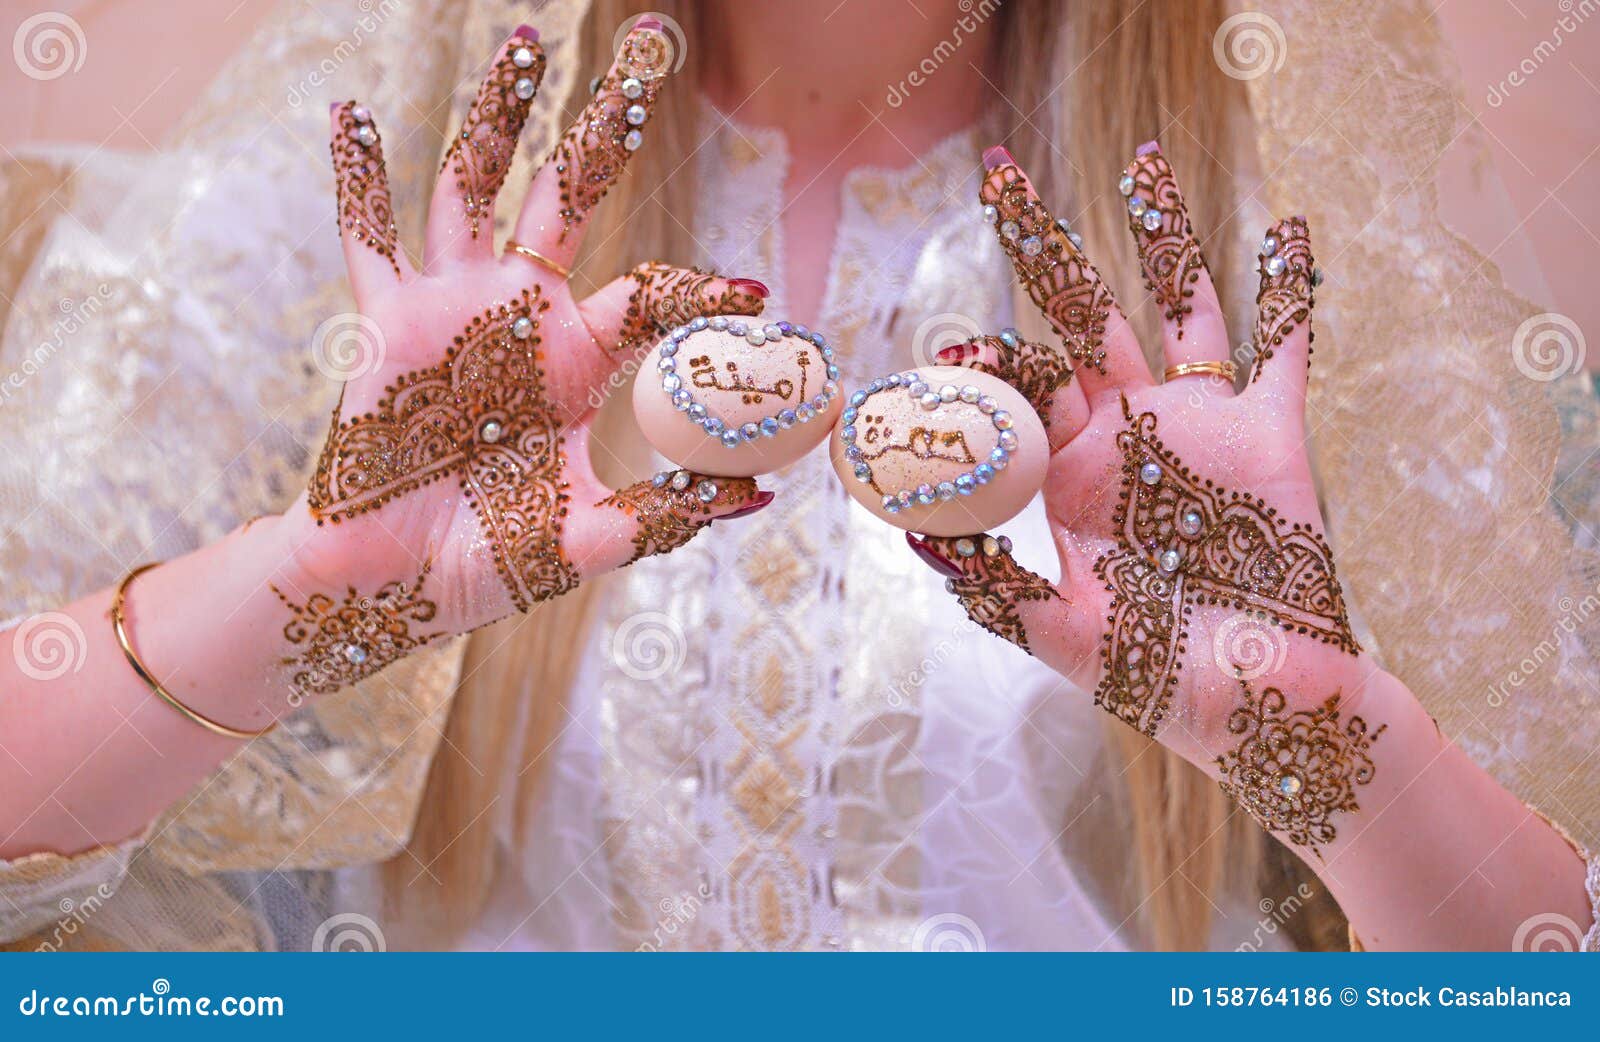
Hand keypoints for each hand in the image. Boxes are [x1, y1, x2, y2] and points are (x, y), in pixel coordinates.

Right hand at [274, 23, 770, 697]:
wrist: (397, 581)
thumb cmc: (492, 558)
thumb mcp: (588, 536)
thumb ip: (663, 515)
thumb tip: (756, 496)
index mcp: (579, 359)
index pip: (650, 297)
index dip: (701, 293)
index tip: (757, 295)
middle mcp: (523, 314)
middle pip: (568, 199)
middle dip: (600, 135)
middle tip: (638, 60)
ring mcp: (454, 305)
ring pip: (475, 188)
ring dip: (495, 120)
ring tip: (520, 46)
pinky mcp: (389, 317)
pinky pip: (369, 234)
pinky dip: (357, 176)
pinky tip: (353, 112)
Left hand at [911, 143, 1385, 857]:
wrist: (1270, 706)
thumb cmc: (1164, 683)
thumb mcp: (1073, 644)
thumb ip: (1002, 593)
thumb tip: (919, 543)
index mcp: (1068, 477)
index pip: (1018, 394)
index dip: (987, 364)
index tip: (952, 349)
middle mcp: (1126, 437)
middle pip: (1080, 324)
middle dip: (1045, 257)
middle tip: (1003, 181)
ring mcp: (1198, 426)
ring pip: (1176, 308)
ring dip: (1163, 239)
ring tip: (1142, 161)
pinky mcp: (1271, 434)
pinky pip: (1283, 343)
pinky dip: (1289, 289)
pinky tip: (1289, 227)